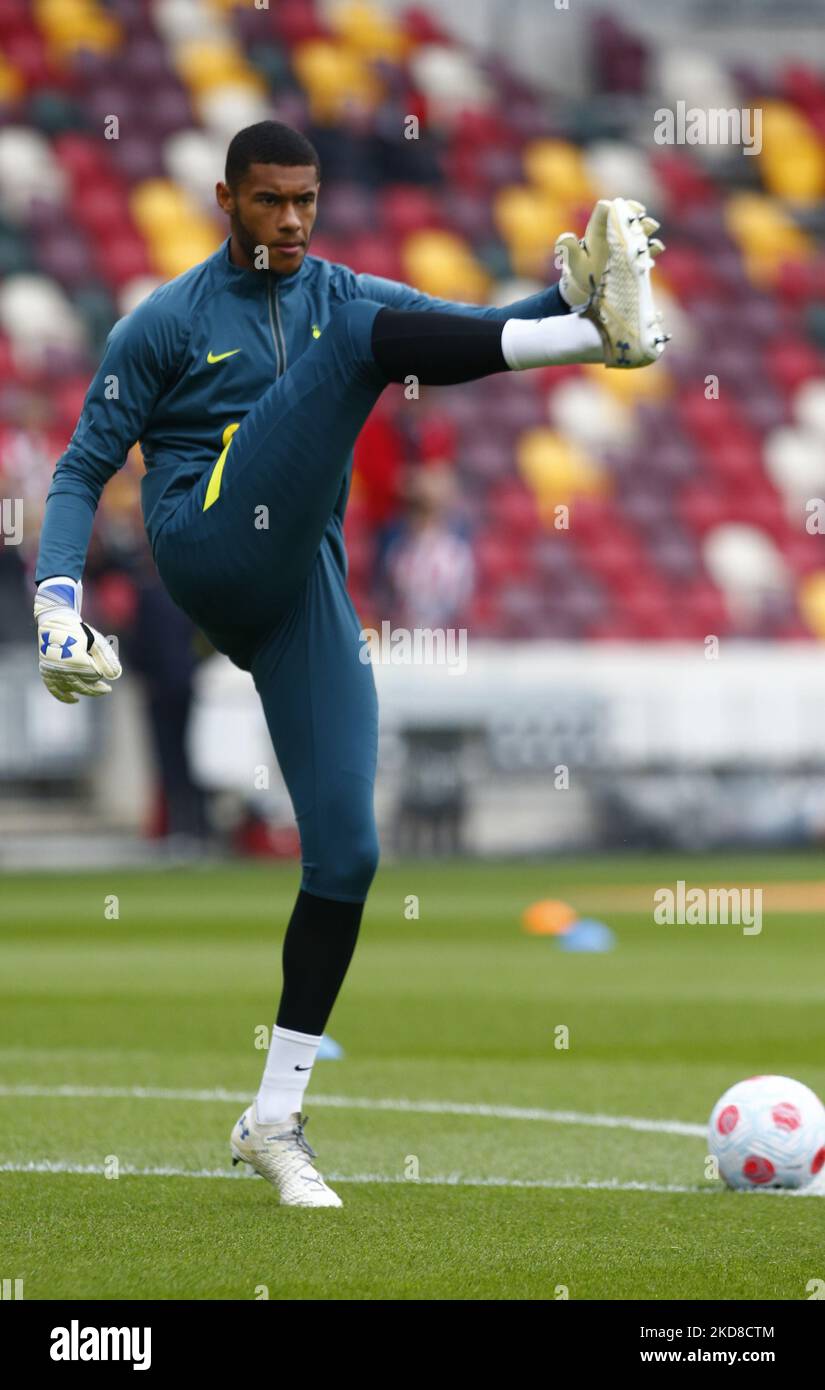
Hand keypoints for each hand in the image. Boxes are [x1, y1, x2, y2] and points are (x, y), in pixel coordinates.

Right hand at [34, 577, 121, 703]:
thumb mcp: (97, 642)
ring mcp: (54, 672)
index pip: (94, 677)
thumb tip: (115, 676)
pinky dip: (64, 697)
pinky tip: (74, 699)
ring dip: (84, 692)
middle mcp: (64, 669)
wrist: (55, 624)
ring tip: (95, 692)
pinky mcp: (47, 672)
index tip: (106, 675)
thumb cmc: (79, 632)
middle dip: (96, 689)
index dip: (101, 676)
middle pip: (84, 686)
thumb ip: (107, 659)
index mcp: (78, 661)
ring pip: (72, 689)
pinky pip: (54, 690)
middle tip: (106, 689)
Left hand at [555, 198, 664, 307]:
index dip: (614, 208)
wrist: (587, 290)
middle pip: (625, 217)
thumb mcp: (573, 263)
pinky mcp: (632, 258)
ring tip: (652, 231)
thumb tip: (565, 238)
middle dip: (635, 215)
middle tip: (644, 219)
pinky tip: (655, 250)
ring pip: (638, 231)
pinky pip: (645, 250)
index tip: (621, 211)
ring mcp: (623, 245)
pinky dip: (652, 249)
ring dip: (646, 229)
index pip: (604, 210)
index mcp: (597, 232)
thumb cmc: (580, 273)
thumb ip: (568, 249)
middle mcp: (612, 234)